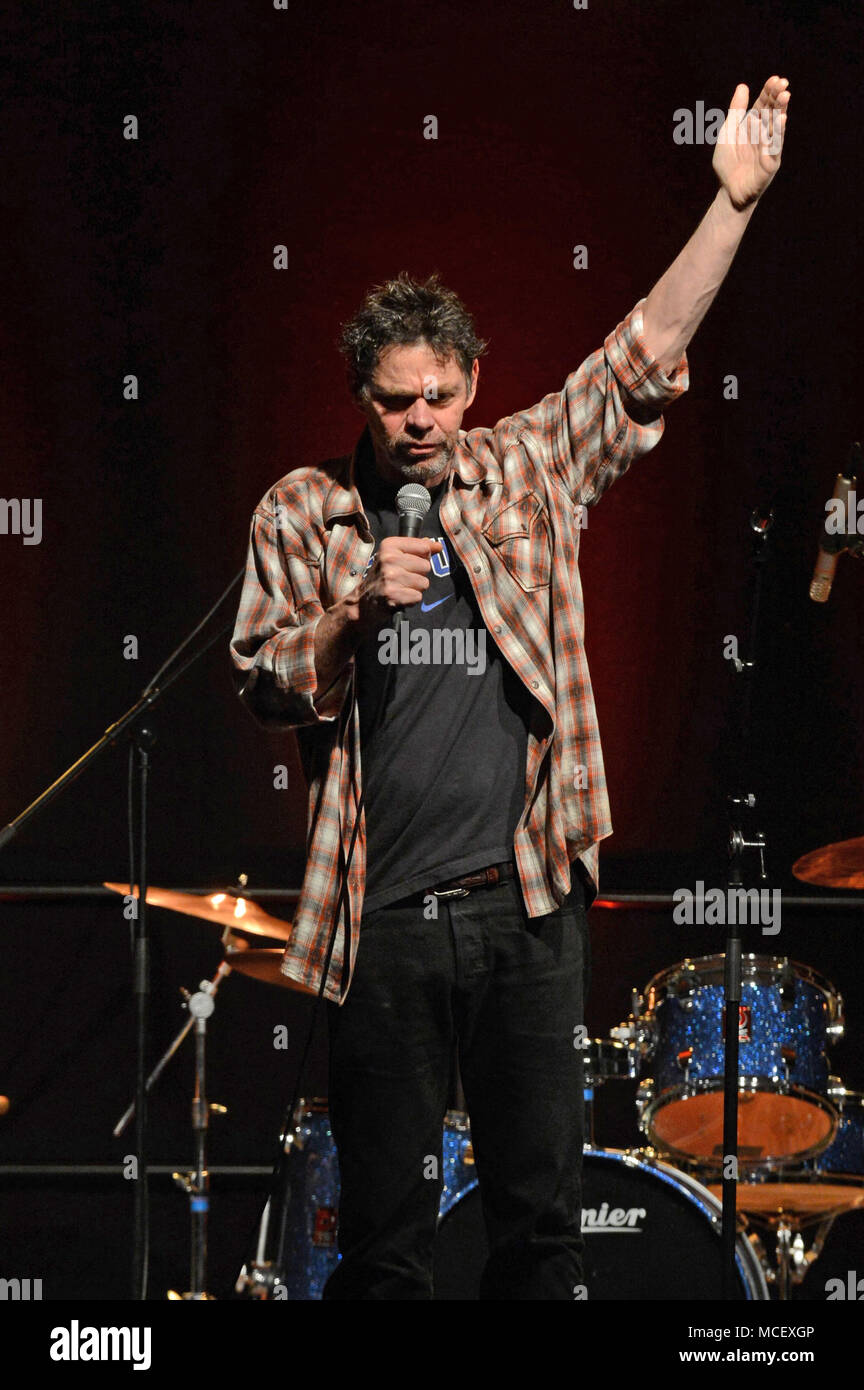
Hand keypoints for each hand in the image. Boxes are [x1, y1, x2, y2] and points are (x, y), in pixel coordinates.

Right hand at [353, 536, 442, 628]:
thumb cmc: (382, 577)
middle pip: (426, 566)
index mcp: (389, 545)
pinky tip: (399, 596)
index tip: (412, 562)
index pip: (424, 547)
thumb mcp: (394, 556)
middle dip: (419, 574)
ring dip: (415, 588)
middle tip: (402, 578)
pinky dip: (411, 599)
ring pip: (424, 582)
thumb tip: (438, 546)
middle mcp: (389, 559)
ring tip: (401, 587)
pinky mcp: (394, 595)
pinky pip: (418, 596)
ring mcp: (391, 577)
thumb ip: (417, 548)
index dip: (424, 556)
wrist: (362, 602)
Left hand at [713, 75, 789, 210]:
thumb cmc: (728, 163)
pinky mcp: (770, 163)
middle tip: (783, 83)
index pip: (764, 105)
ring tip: (785, 96)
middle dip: (778, 98)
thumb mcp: (728, 132)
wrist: (728, 191)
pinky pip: (774, 147)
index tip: (775, 79)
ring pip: (776, 127)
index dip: (769, 92)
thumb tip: (742, 86)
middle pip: (772, 113)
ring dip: (781, 111)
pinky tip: (781, 120)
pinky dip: (777, 134)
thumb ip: (736, 111)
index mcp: (754, 126)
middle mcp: (764, 135)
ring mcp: (769, 148)